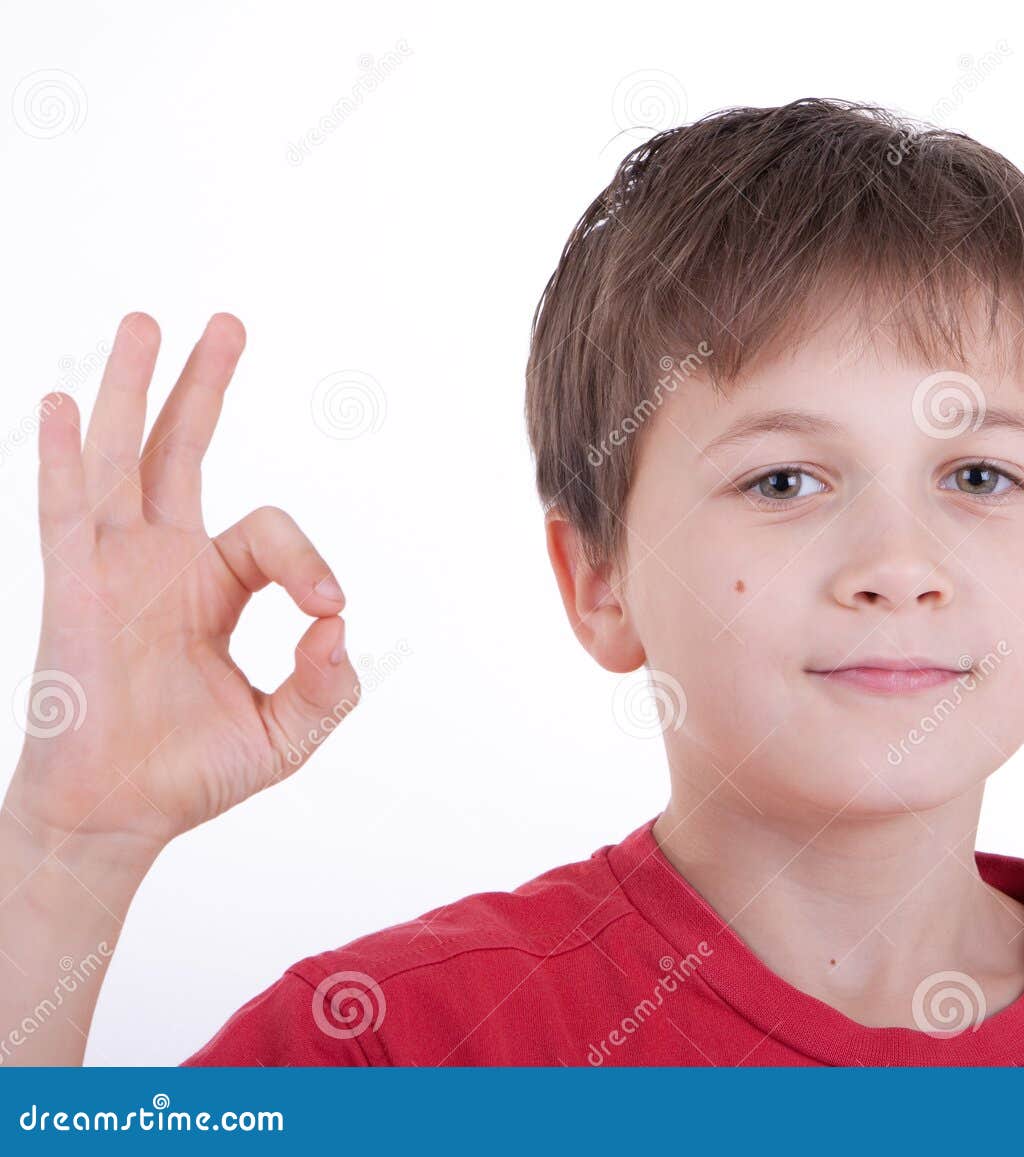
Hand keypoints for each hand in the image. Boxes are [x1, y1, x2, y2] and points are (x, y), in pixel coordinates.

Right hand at [5, 312, 360, 861]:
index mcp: (212, 586)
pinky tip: (61, 403)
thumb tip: (340, 623)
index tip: (326, 607)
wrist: (117, 817)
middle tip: (228, 322)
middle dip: (204, 386)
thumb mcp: (287, 731)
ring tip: (147, 321)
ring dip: (134, 390)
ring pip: (123, 459)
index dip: (307, 559)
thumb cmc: (193, 773)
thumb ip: (328, 683)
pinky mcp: (71, 590)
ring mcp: (112, 569)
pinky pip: (64, 512)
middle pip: (182, 452)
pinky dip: (62, 458)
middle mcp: (161, 563)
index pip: (268, 533)